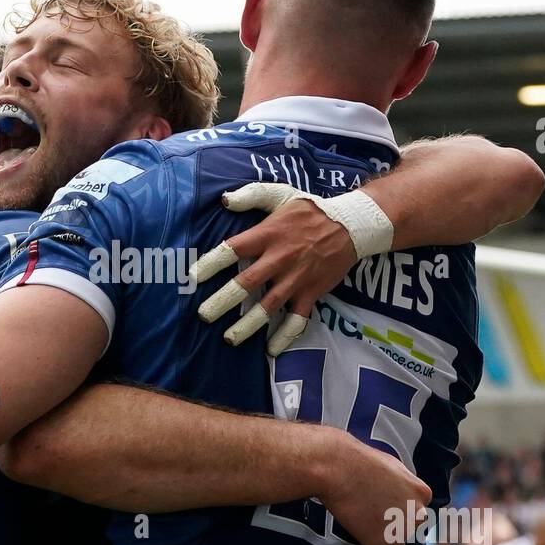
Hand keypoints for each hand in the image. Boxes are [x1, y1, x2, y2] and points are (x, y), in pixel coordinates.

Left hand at [192, 183, 385, 355]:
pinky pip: (297, 319)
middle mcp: (279, 258)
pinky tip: (271, 350)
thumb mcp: (280, 194)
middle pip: (246, 284)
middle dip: (222, 301)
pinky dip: (285, 336)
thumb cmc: (310, 211)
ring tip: (229, 339)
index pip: (233, 249)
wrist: (351, 225)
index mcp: (267, 234)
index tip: (192, 277)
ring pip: (269, 307)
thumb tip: (224, 200)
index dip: (211, 263)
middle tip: (203, 315)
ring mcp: (296, 279)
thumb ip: (251, 196)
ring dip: (248, 325)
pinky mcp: (311, 292)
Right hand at [316, 430, 432, 544]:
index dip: (401, 515)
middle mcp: (418, 513)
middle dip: (394, 530)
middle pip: (409, 530)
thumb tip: (397, 494)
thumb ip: (401, 485)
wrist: (338, 469)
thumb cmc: (358, 461)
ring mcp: (401, 531)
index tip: (389, 518)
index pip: (417, 510)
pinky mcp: (383, 544)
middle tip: (374, 529)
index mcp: (422, 492)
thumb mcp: (391, 466)